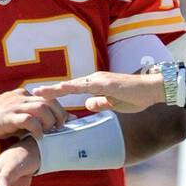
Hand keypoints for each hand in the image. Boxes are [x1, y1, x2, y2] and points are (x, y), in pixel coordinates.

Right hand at [0, 89, 66, 142]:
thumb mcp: (13, 116)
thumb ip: (29, 118)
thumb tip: (46, 127)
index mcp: (23, 95)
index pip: (48, 98)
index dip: (60, 109)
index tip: (68, 122)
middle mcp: (21, 97)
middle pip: (49, 101)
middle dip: (59, 115)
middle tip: (63, 128)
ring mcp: (14, 105)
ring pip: (42, 108)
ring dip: (50, 121)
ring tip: (51, 132)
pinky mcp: (8, 116)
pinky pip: (29, 120)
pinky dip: (38, 129)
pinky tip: (39, 137)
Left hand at [37, 71, 165, 113]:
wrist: (153, 89)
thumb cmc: (136, 97)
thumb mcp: (114, 104)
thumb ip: (100, 103)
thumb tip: (86, 105)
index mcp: (96, 85)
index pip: (72, 90)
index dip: (57, 93)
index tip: (42, 96)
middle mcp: (95, 80)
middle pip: (68, 85)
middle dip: (50, 90)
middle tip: (32, 92)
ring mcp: (100, 80)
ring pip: (73, 84)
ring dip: (56, 89)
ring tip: (39, 92)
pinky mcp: (106, 83)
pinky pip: (85, 86)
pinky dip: (71, 88)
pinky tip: (60, 90)